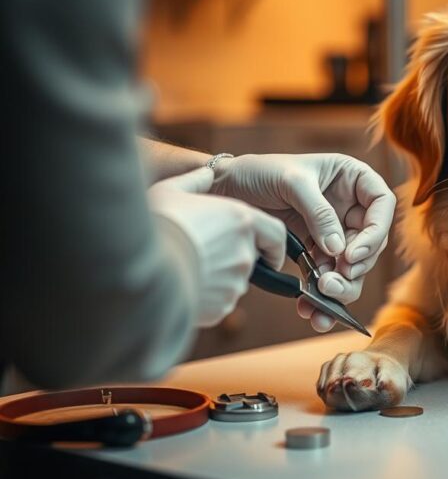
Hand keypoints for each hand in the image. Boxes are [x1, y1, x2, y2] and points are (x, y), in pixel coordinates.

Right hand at [149, 168, 286, 327]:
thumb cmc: (156, 224)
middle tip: (207, 253)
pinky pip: (219, 301)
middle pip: (251, 258)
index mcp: (241, 221)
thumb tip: (207, 172)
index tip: (268, 250)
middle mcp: (245, 252)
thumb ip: (195, 180)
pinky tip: (182, 284)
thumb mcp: (171, 191)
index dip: (274, 244)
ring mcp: (235, 282)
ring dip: (218, 277)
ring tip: (187, 267)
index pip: (276, 234)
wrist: (138, 267)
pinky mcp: (222, 306)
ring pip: (234, 281)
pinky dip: (207, 296)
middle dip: (234, 258)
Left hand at [209, 154, 395, 330]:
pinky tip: (308, 308)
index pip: (382, 204)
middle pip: (370, 243)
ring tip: (320, 302)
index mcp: (352, 178)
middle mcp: (349, 206)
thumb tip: (339, 250)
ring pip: (351, 266)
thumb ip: (319, 212)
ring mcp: (334, 230)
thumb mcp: (292, 182)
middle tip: (332, 283)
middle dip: (354, 268)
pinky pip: (326, 275)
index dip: (375, 232)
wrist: (226, 187)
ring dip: (340, 289)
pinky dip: (319, 295)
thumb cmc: (261, 170)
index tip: (352, 254)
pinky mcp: (315, 250)